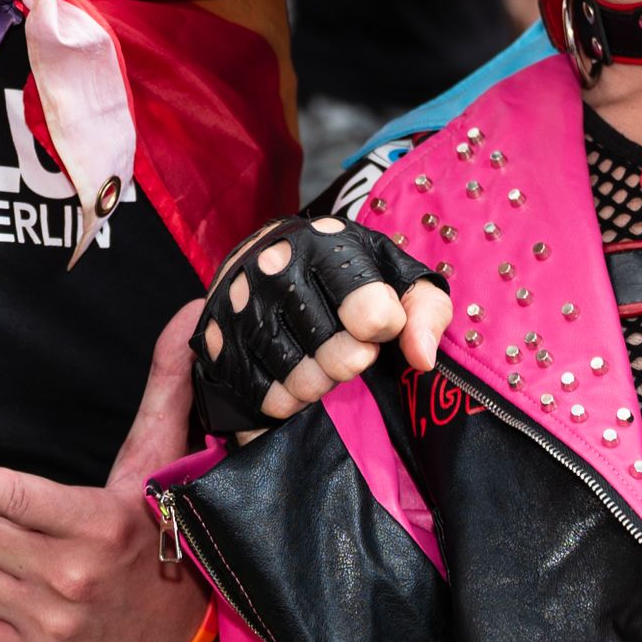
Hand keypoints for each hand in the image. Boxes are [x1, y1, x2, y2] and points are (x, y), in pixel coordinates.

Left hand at [0, 301, 214, 641]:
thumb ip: (166, 385)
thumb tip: (187, 312)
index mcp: (97, 523)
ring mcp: (55, 626)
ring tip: (41, 564)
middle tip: (35, 526)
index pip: (13, 497)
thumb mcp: (161, 460)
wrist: (188, 629)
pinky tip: (40, 604)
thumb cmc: (163, 528)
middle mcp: (73, 577)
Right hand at [194, 214, 452, 434]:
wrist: (270, 263)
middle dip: (350, 363)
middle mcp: (277, 265)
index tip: (377, 328)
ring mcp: (240, 301)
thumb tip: (422, 358)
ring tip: (322, 369)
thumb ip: (426, 312)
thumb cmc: (347, 277)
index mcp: (328, 243)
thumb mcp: (398, 280)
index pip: (370, 309)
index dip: (381, 331)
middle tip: (351, 356)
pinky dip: (284, 398)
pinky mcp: (216, 334)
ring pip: (295, 375)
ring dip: (318, 384)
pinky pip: (260, 392)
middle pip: (332, 349)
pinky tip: (292, 382)